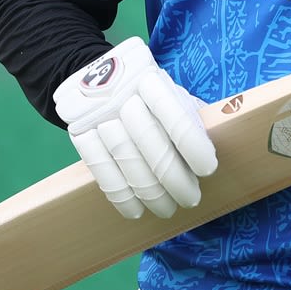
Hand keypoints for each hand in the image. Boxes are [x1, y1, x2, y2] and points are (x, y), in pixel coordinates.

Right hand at [52, 37, 217, 218]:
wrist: (99, 79)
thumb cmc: (150, 94)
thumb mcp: (172, 93)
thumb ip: (188, 118)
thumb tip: (211, 158)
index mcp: (154, 82)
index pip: (178, 121)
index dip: (194, 150)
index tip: (207, 171)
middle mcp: (124, 95)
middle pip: (153, 147)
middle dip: (175, 181)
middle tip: (190, 199)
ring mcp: (98, 114)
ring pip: (127, 162)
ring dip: (151, 194)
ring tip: (167, 208)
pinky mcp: (79, 132)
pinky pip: (101, 171)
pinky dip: (121, 196)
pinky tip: (136, 210)